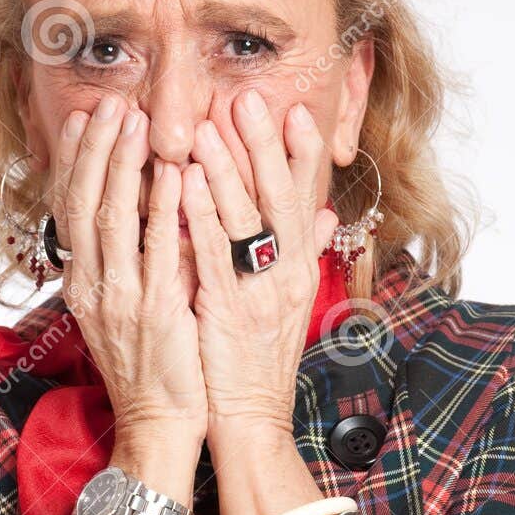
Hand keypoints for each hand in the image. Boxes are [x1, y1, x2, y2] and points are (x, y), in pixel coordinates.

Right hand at [52, 94, 207, 446]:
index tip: (87, 118)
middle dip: (98, 149)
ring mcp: (122, 299)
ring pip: (114, 218)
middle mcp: (94, 286)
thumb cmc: (150, 367)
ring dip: (124, 165)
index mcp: (84, 284)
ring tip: (137, 122)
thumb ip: (126, 262)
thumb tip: (136, 211)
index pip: (71, 209)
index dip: (77, 161)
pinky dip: (165, 208)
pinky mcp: (157, 312)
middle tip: (113, 104)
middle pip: (85, 203)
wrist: (158, 424)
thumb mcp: (123, 311)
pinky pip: (158, 251)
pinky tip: (176, 173)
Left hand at [180, 92, 334, 440]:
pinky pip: (212, 256)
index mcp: (301, 266)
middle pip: (280, 197)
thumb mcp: (293, 299)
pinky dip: (199, 218)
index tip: (294, 109)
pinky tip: (183, 186)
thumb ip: (308, 248)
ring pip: (245, 220)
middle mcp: (287, 273)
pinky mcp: (226, 311)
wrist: (252, 416)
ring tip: (209, 127)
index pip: (306, 198)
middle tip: (248, 98)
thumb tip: (331, 209)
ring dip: (226, 171)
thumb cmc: (261, 357)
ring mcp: (258, 291)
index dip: (301, 153)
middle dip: (264, 146)